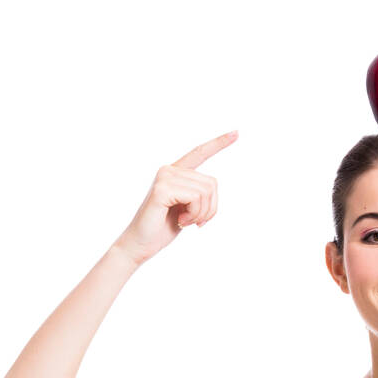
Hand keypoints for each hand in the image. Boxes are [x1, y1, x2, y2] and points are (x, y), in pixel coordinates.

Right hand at [114, 129, 238, 266]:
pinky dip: (194, 214)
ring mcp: (165, 177)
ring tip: (185, 221)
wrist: (140, 244)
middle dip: (209, 209)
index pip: (199, 153)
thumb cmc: (163, 228)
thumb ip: (198, 194)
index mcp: (176, 172)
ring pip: (206, 192)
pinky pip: (196, 198)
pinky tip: (181, 221)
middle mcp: (170, 170)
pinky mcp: (163, 188)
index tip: (237, 132)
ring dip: (201, 214)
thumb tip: (210, 187)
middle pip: (212, 184)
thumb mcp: (187, 209)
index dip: (219, 143)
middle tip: (193, 222)